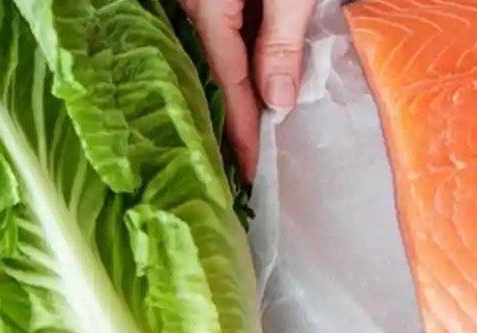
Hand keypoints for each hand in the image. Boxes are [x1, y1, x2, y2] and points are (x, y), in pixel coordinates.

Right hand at [181, 0, 315, 179]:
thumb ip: (281, 40)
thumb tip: (278, 101)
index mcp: (207, 6)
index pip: (226, 81)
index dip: (242, 128)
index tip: (254, 171)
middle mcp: (195, 4)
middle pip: (220, 71)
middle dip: (239, 117)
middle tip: (255, 164)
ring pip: (224, 53)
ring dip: (245, 89)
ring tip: (261, 131)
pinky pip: (230, 33)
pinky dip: (248, 59)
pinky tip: (265, 80)